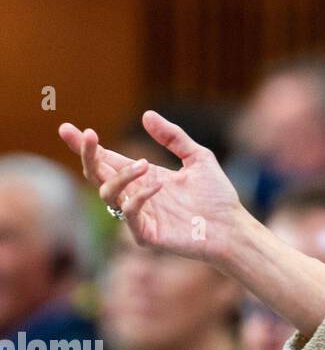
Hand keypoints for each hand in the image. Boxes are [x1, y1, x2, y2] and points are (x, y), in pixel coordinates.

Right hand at [58, 111, 246, 265]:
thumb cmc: (217, 196)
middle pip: (98, 174)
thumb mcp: (198, 158)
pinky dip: (139, 198)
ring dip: (120, 175)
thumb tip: (146, 115)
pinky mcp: (146, 235)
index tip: (66, 129)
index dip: (87, 146)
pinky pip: (129, 215)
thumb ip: (173, 138)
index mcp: (145, 177)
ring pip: (108, 193)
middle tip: (89, 135)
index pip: (107, 159)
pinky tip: (157, 186)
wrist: (232, 228)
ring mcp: (138, 216)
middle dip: (89, 155)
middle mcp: (136, 195)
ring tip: (144, 163)